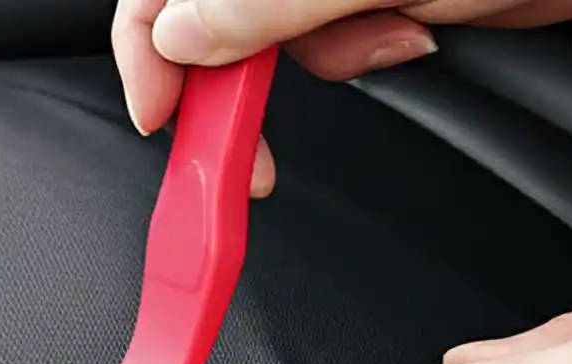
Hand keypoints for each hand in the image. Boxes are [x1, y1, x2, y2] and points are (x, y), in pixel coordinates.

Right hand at [113, 0, 571, 197]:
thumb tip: (180, 38)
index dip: (148, 51)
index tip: (164, 121)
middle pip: (215, 15)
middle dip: (249, 71)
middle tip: (260, 140)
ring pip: (286, 33)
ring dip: (336, 51)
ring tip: (407, 26)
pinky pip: (345, 33)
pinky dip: (376, 43)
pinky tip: (423, 21)